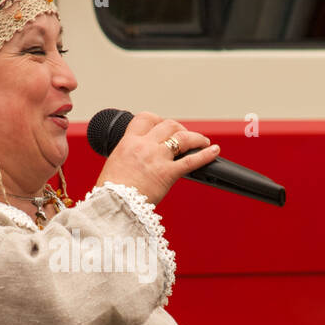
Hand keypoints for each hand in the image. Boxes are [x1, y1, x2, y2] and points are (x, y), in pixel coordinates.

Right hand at [94, 112, 218, 206]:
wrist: (113, 205)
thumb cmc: (110, 192)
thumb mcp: (114, 165)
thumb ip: (127, 157)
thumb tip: (134, 161)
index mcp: (128, 142)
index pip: (145, 119)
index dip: (157, 120)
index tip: (163, 125)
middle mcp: (144, 146)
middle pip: (168, 125)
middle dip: (179, 128)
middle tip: (184, 136)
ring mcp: (158, 159)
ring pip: (183, 138)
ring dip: (196, 137)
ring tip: (203, 142)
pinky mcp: (168, 174)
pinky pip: (191, 161)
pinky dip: (206, 155)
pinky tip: (214, 151)